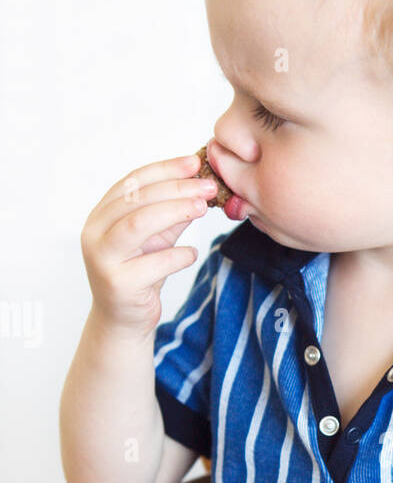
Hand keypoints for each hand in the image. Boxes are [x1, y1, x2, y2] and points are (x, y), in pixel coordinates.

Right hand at [80, 152, 219, 340]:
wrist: (124, 320)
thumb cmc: (139, 274)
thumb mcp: (156, 239)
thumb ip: (171, 214)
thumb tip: (198, 184)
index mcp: (101, 215)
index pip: (133, 181)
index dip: (165, 169)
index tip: (194, 163)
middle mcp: (95, 233)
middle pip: (137, 199)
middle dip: (176, 189)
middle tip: (207, 187)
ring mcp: (103, 259)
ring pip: (139, 224)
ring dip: (175, 211)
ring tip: (202, 208)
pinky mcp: (119, 284)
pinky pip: (154, 263)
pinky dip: (178, 255)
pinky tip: (192, 253)